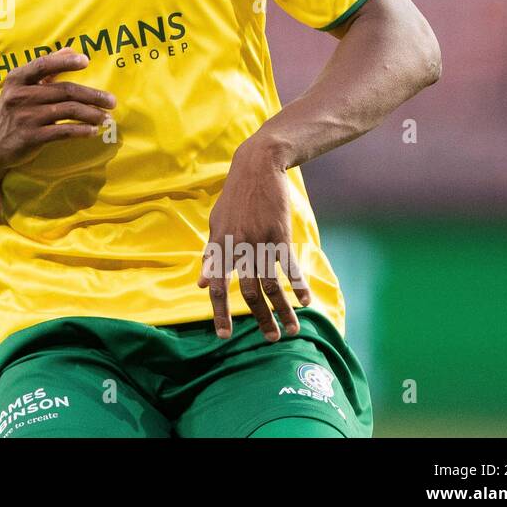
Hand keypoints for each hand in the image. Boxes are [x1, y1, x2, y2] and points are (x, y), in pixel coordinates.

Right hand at [0, 47, 114, 169]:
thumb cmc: (14, 111)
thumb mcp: (23, 86)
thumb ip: (47, 69)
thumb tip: (71, 49)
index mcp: (17, 78)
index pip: (43, 65)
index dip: (65, 62)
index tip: (86, 61)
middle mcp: (20, 95)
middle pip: (64, 91)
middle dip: (92, 95)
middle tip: (111, 101)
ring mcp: (25, 117)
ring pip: (66, 111)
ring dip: (91, 114)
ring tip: (106, 118)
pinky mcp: (30, 137)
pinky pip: (62, 132)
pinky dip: (80, 131)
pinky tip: (93, 131)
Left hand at [197, 139, 311, 341]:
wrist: (256, 168)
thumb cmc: (235, 198)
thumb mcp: (216, 223)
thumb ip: (211, 254)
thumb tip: (200, 282)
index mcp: (220, 245)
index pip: (216, 285)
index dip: (219, 311)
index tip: (223, 335)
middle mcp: (238, 247)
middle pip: (246, 291)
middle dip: (259, 318)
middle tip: (270, 338)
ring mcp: (260, 241)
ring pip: (271, 284)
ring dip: (282, 310)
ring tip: (292, 329)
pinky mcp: (280, 234)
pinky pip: (290, 267)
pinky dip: (299, 286)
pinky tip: (306, 301)